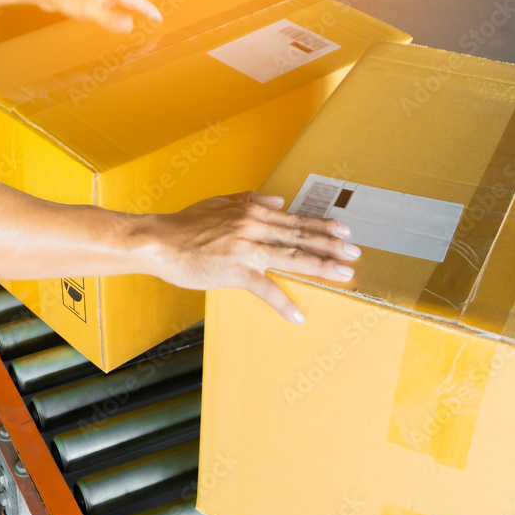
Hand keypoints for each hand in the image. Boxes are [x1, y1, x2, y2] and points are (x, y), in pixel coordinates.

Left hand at [30, 0, 163, 33]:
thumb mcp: (90, 10)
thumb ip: (110, 19)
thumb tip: (130, 26)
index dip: (147, 10)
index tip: (159, 18)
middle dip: (140, 8)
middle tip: (152, 19)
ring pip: (117, 1)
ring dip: (126, 10)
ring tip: (137, 19)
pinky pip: (106, 4)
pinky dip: (113, 11)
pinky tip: (112, 18)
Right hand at [144, 191, 360, 324]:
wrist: (159, 242)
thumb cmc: (184, 224)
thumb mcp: (218, 203)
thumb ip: (248, 199)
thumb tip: (277, 200)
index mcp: (250, 211)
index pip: (294, 219)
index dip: (321, 226)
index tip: (343, 231)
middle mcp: (252, 228)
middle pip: (300, 236)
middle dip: (331, 245)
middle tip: (355, 252)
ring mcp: (245, 250)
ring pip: (291, 257)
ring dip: (320, 266)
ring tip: (343, 273)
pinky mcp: (235, 272)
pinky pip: (265, 289)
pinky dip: (283, 303)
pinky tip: (298, 315)